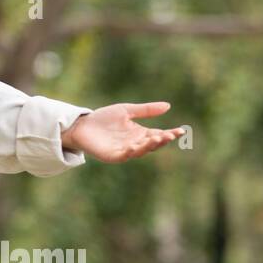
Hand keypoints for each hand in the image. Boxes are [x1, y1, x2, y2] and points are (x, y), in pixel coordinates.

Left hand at [60, 102, 184, 162]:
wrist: (82, 125)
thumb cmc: (103, 118)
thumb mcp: (126, 110)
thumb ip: (146, 110)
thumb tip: (168, 106)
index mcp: (140, 133)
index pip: (159, 134)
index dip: (170, 134)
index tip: (181, 131)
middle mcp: (135, 143)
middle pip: (152, 144)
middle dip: (161, 140)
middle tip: (169, 135)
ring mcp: (125, 151)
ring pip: (141, 151)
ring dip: (149, 145)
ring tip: (156, 137)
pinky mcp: (113, 156)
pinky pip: (124, 156)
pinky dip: (130, 152)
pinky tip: (134, 146)